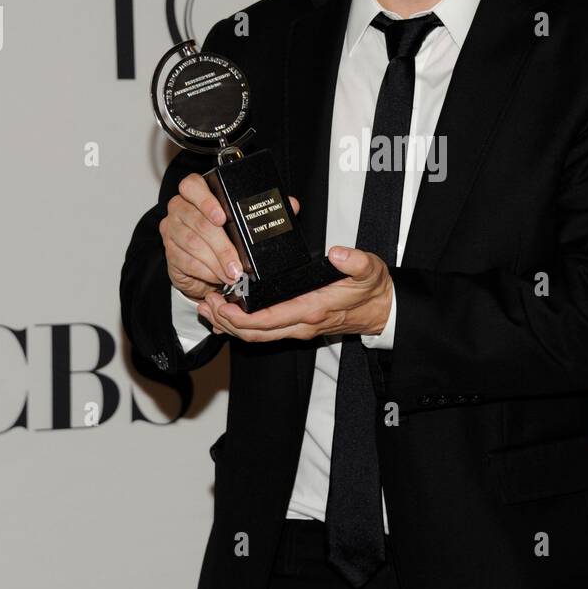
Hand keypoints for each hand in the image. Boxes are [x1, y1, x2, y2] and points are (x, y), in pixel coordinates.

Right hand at [159, 172, 300, 303]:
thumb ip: (266, 208)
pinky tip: (217, 276)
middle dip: (221, 245)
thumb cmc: (226, 235)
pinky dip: (204, 271)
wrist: (206, 264)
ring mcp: (172, 229)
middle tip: (237, 263)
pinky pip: (185, 260)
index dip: (206, 200)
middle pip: (197, 221)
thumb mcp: (246, 220)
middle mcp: (181, 207)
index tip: (222, 217)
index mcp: (197, 192)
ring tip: (232, 274)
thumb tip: (291, 204)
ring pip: (192, 243)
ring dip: (215, 261)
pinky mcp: (170, 251)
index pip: (193, 185)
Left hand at [197, 244, 393, 341]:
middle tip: (205, 304)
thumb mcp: (369, 270)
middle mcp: (301, 323)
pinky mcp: (297, 325)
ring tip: (208, 309)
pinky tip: (227, 317)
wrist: (382, 311)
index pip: (267, 320)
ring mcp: (298, 327)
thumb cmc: (372, 290)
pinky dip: (242, 326)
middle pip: (254, 332)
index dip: (239, 317)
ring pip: (257, 335)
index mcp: (312, 309)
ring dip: (229, 325)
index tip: (220, 304)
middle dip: (225, 321)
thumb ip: (354, 261)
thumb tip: (338, 253)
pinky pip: (265, 332)